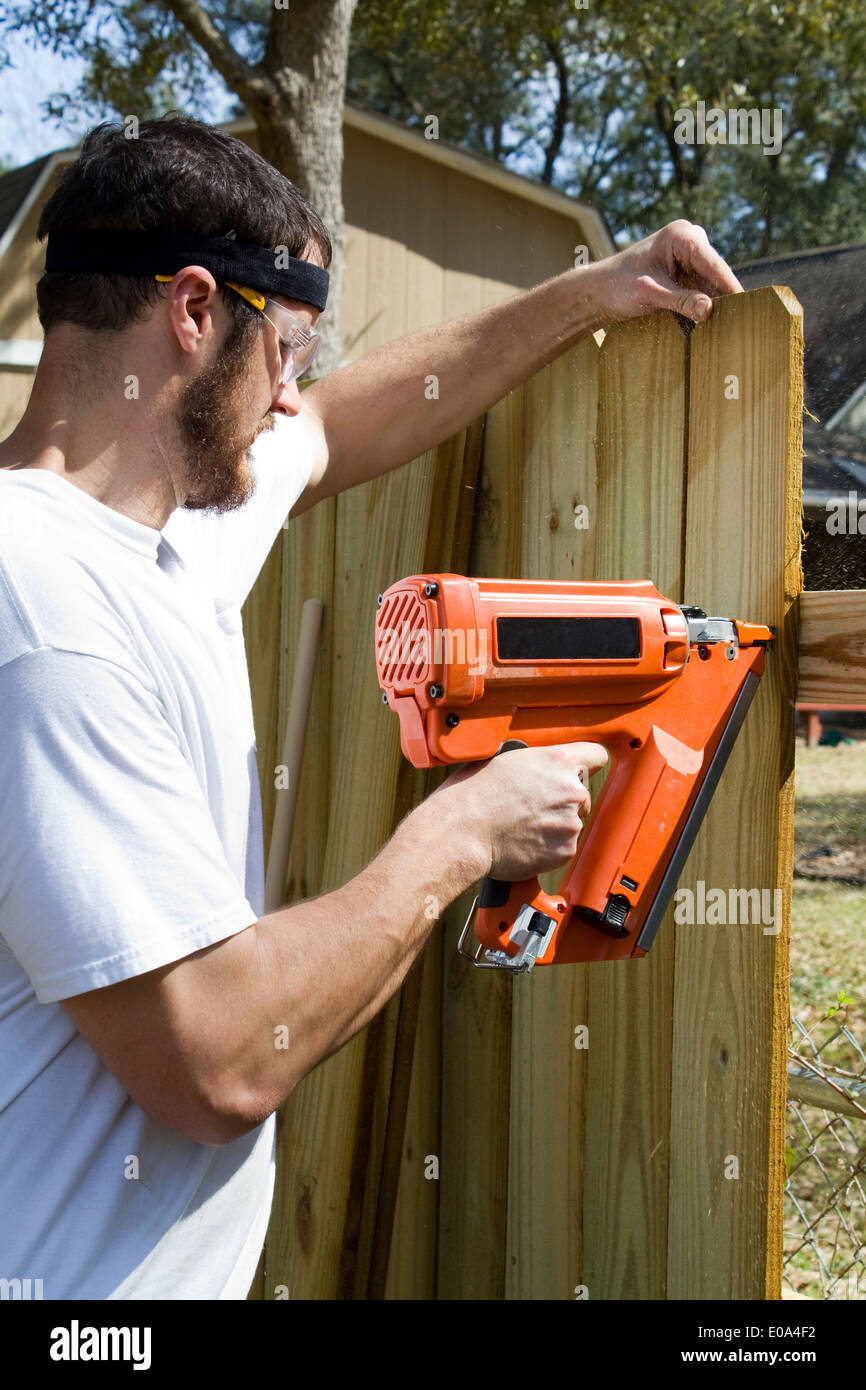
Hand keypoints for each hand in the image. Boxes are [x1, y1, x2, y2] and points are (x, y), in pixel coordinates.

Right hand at [437, 742, 608, 881]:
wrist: (461, 831)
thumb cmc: (473, 794)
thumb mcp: (504, 759)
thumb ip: (535, 763)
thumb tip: (538, 768)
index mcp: (558, 761)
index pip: (596, 755)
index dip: (586, 764)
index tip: (580, 771)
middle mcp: (570, 790)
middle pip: (582, 794)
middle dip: (563, 801)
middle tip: (532, 807)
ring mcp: (570, 822)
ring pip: (571, 822)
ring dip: (553, 826)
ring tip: (521, 826)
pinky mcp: (564, 850)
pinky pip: (563, 848)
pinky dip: (547, 848)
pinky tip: (523, 841)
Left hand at [592, 219, 742, 325]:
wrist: (599, 291)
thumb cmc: (618, 287)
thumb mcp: (650, 295)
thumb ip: (680, 301)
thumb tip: (709, 309)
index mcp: (681, 236)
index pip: (713, 263)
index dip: (729, 285)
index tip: (747, 303)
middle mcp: (689, 239)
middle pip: (715, 272)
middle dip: (724, 295)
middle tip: (742, 320)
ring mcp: (688, 253)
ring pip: (710, 281)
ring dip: (715, 302)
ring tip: (731, 324)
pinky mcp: (685, 269)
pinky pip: (701, 287)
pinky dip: (704, 303)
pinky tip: (712, 322)